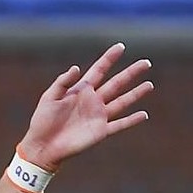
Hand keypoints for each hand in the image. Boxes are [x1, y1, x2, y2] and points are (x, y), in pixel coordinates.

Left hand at [15, 44, 152, 172]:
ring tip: (150, 85)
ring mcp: (99, 116)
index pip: (99, 70)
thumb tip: (77, 68)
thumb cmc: (42, 121)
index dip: (109, 58)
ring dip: (136, 94)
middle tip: (146, 62)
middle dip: (131, 73)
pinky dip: (132, 120)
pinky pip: (120, 125)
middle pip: (117, 83)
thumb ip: (62, 82)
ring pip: (122, 102)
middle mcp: (93, 101)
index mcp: (81, 90)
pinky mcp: (101, 131)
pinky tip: (144, 114)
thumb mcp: (49, 97)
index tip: (121, 47)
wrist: (43, 146)